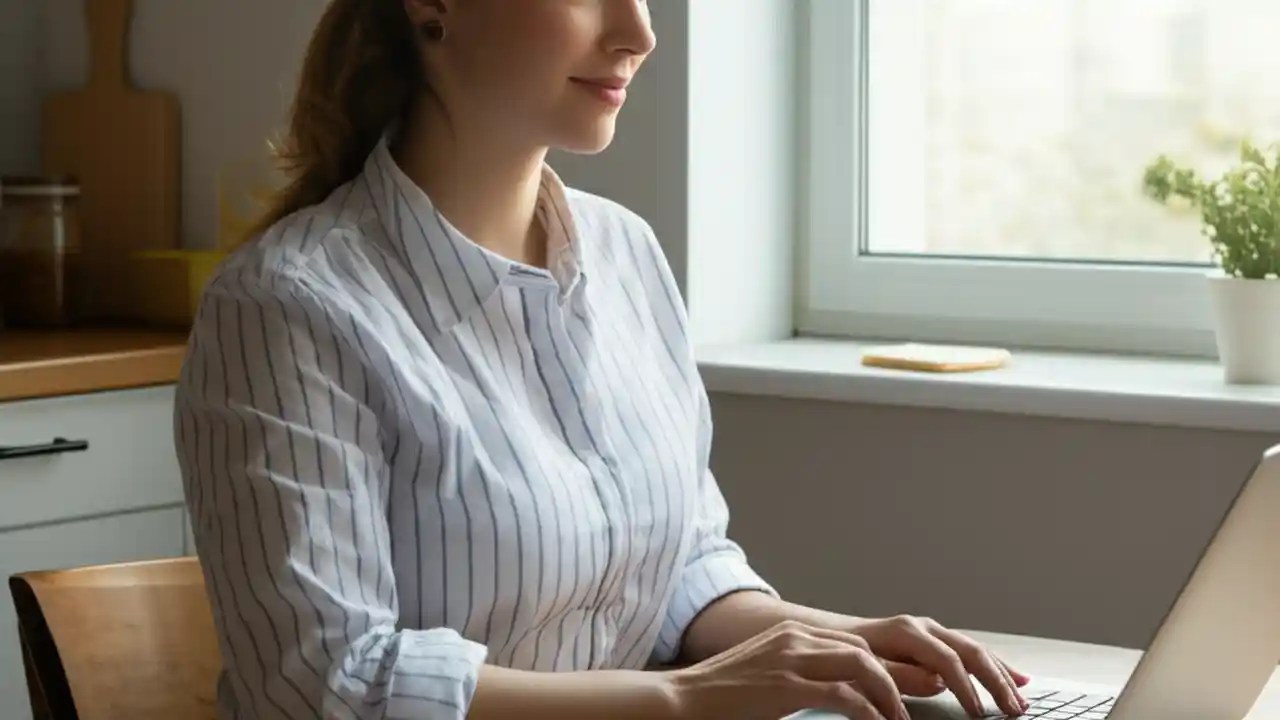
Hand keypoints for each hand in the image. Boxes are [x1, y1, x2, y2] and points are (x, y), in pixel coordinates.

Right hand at [668, 619, 910, 719]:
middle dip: (891, 682)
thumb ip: (798, 674)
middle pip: (863, 652)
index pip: (852, 644)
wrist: (686, 697)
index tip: (891, 696)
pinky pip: (844, 696)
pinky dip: (867, 713)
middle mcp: (795, 637)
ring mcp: (792, 658)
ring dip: (886, 698)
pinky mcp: (787, 686)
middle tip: (900, 713)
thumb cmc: (723, 694)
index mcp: (791, 631)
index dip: (879, 670)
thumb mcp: (767, 673)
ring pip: (862, 668)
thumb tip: (835, 693)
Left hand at [846, 615, 1030, 717]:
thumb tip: (938, 683)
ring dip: (1001, 675)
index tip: (977, 713)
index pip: (948, 660)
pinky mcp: (935, 640)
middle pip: (971, 652)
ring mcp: (932, 632)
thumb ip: (901, 674)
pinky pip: (971, 653)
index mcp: (909, 632)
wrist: (833, 635)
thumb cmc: (847, 653)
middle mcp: (925, 627)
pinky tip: (1014, 678)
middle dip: (996, 682)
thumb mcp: (867, 666)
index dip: (965, 688)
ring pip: (977, 651)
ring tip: (1022, 699)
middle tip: (1014, 710)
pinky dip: (994, 666)